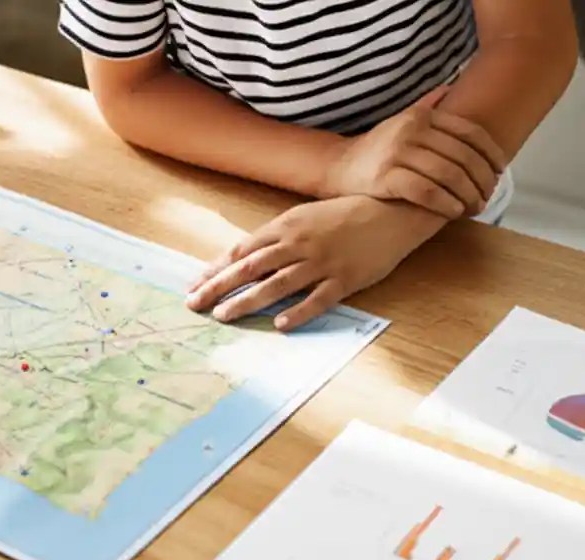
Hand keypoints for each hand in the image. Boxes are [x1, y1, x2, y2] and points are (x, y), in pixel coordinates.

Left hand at [186, 197, 444, 329]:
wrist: (391, 210)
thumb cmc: (340, 216)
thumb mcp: (302, 219)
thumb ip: (272, 240)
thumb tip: (239, 262)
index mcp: (285, 227)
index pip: (242, 251)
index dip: (215, 270)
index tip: (193, 286)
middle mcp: (299, 244)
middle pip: (251, 268)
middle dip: (219, 287)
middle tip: (195, 304)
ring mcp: (322, 262)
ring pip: (278, 284)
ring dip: (248, 301)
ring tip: (225, 315)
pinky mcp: (346, 278)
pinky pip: (319, 298)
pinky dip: (298, 311)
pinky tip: (280, 324)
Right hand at [321, 87, 507, 218]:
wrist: (338, 166)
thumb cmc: (376, 148)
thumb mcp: (401, 120)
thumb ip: (427, 105)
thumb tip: (450, 87)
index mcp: (422, 116)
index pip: (470, 133)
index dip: (491, 154)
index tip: (499, 173)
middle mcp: (411, 131)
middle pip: (463, 157)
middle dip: (482, 181)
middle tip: (488, 197)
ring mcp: (397, 153)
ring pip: (448, 175)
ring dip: (468, 195)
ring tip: (474, 208)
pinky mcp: (385, 177)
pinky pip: (426, 191)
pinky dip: (445, 203)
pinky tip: (454, 211)